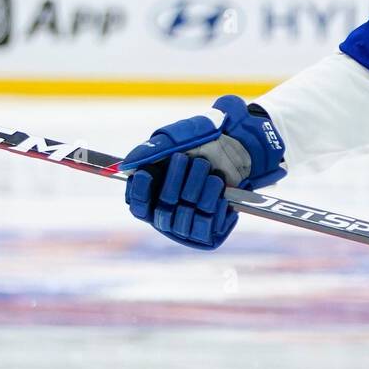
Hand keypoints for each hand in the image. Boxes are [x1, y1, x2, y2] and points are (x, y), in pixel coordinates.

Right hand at [119, 95, 286, 249]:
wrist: (241, 146)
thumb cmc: (204, 140)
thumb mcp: (176, 138)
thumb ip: (150, 150)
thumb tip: (127, 165)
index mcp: (155, 192)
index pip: (138, 204)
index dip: (140, 192)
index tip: (147, 174)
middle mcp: (169, 210)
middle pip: (163, 209)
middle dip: (177, 183)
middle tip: (193, 162)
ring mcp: (189, 222)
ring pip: (185, 220)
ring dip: (199, 192)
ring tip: (212, 174)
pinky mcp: (210, 230)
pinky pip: (206, 229)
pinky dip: (215, 208)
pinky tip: (221, 191)